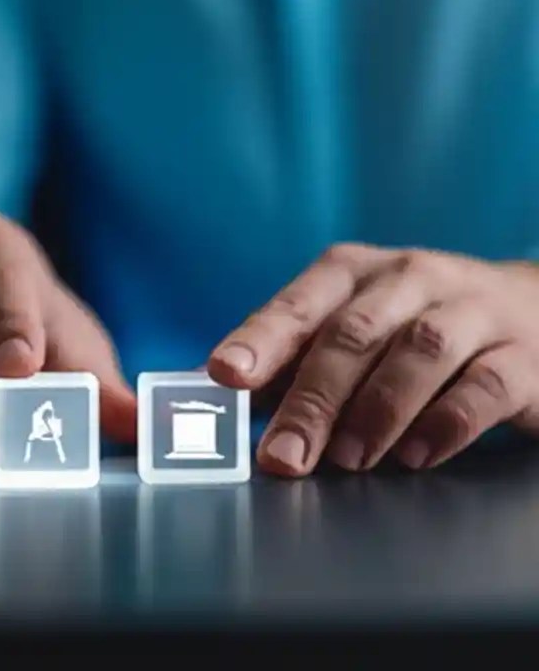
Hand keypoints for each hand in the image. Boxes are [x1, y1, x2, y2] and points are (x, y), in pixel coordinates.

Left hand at [208, 243, 538, 475]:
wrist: (535, 311)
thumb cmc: (413, 325)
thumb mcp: (351, 326)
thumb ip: (291, 363)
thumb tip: (222, 408)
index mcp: (353, 272)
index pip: (299, 304)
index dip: (260, 339)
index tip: (225, 375)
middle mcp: (410, 279)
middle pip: (352, 335)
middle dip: (311, 400)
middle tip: (283, 457)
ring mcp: (472, 311)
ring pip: (419, 352)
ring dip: (376, 411)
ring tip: (348, 459)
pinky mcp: (524, 354)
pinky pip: (484, 385)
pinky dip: (444, 423)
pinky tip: (414, 455)